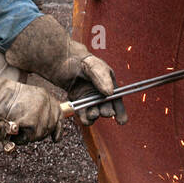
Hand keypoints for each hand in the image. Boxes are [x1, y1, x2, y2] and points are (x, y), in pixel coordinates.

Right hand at [0, 64, 64, 143]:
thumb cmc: (4, 100)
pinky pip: (30, 136)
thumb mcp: (27, 101)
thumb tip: (54, 132)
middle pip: (50, 127)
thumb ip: (40, 112)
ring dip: (28, 136)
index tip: (56, 138)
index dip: (58, 128)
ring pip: (40, 134)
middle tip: (26, 132)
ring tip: (16, 129)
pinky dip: (21, 137)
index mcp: (45, 95)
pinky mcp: (33, 121)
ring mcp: (40, 110)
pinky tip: (13, 129)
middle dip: (39, 134)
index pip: (59, 114)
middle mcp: (46, 101)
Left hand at [5, 15, 127, 124]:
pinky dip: (83, 116)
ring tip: (91, 114)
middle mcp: (99, 92)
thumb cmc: (80, 60)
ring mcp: (88, 98)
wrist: (62, 60)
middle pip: (106, 107)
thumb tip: (110, 93)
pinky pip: (82, 112)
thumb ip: (102, 78)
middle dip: (106, 112)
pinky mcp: (78, 101)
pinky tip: (84, 117)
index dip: (120, 111)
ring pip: (94, 112)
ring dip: (94, 115)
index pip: (116, 99)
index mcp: (108, 83)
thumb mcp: (93, 66)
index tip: (121, 121)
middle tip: (104, 112)